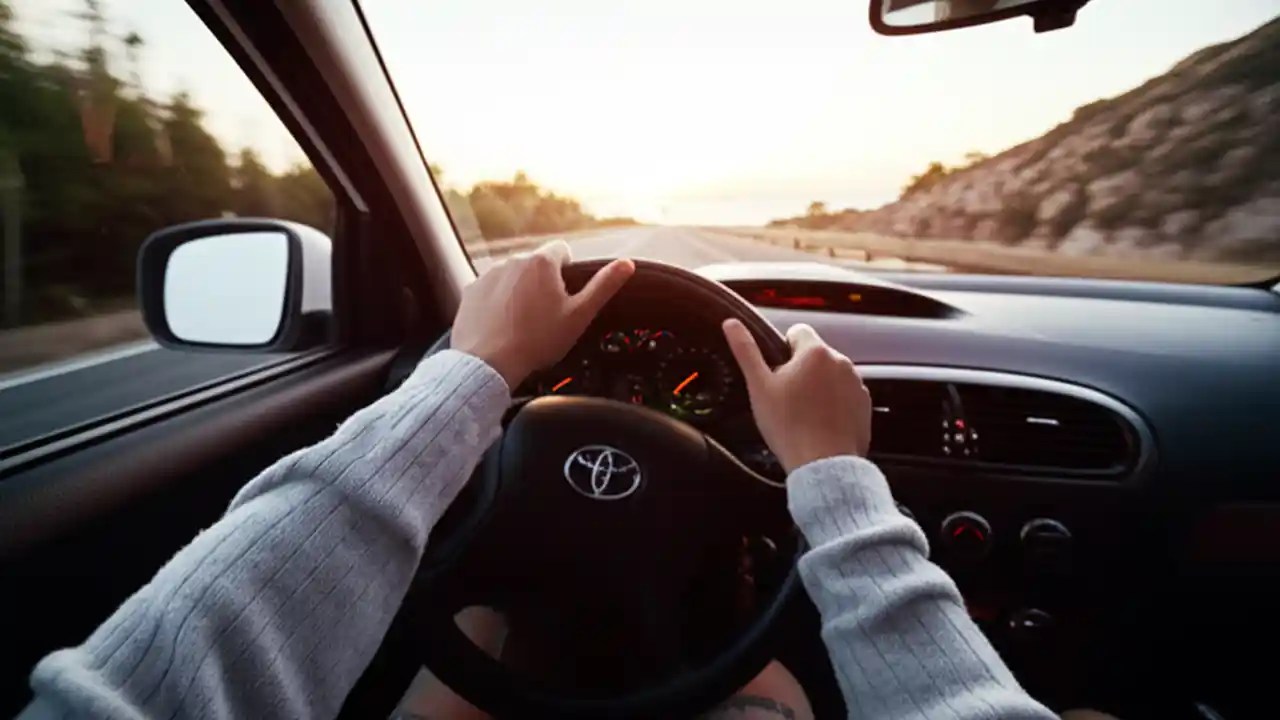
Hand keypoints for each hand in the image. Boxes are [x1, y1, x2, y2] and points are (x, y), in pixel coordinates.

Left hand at [453, 241, 634, 387]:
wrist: (489, 364)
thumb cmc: (538, 341)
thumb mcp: (579, 316)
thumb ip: (604, 286)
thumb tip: (627, 263)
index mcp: (541, 262)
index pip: (562, 250)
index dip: (568, 272)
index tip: (565, 297)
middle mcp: (512, 259)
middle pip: (536, 264)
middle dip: (542, 282)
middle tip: (546, 316)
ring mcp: (488, 274)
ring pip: (512, 276)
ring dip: (519, 291)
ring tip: (522, 324)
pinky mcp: (470, 290)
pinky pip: (490, 290)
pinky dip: (497, 302)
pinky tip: (501, 326)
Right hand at [722, 320, 870, 473]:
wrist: (823, 464)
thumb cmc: (789, 426)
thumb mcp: (759, 387)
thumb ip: (746, 351)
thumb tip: (731, 323)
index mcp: (815, 352)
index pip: (797, 332)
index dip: (783, 350)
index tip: (777, 374)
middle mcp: (841, 362)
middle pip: (815, 355)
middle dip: (801, 370)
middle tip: (786, 398)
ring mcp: (857, 383)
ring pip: (830, 375)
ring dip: (819, 386)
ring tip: (804, 414)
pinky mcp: (865, 405)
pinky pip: (845, 395)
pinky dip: (834, 404)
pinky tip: (820, 423)